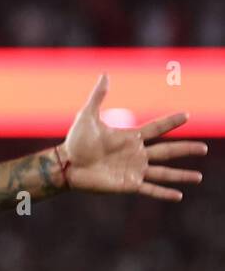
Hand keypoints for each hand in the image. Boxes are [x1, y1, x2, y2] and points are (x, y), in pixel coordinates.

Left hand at [59, 74, 207, 200]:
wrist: (66, 164)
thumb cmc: (75, 141)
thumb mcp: (87, 116)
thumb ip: (98, 96)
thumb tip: (105, 74)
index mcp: (130, 137)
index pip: (157, 128)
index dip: (171, 121)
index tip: (186, 115)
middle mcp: (136, 154)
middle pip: (167, 151)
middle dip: (186, 149)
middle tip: (204, 148)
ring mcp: (133, 170)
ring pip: (164, 173)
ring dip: (181, 175)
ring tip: (199, 177)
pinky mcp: (128, 185)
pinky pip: (150, 190)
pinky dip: (164, 193)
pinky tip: (178, 196)